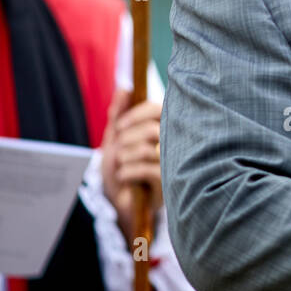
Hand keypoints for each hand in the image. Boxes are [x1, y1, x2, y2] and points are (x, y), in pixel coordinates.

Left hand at [100, 89, 162, 242]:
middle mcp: (174, 144)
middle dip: (128, 138)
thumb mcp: (115, 138)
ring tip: (120, 164)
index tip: (119, 126)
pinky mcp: (169, 184)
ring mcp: (174, 164)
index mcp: (163, 128)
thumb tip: (124, 88)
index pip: (159, 109)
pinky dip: (129, 171)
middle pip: (153, 129)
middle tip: (117, 148)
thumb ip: (120, 113)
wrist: (120, 202)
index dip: (138, 114)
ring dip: (126, 156)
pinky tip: (123, 176)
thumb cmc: (121, 166)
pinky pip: (148, 170)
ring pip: (150, 150)